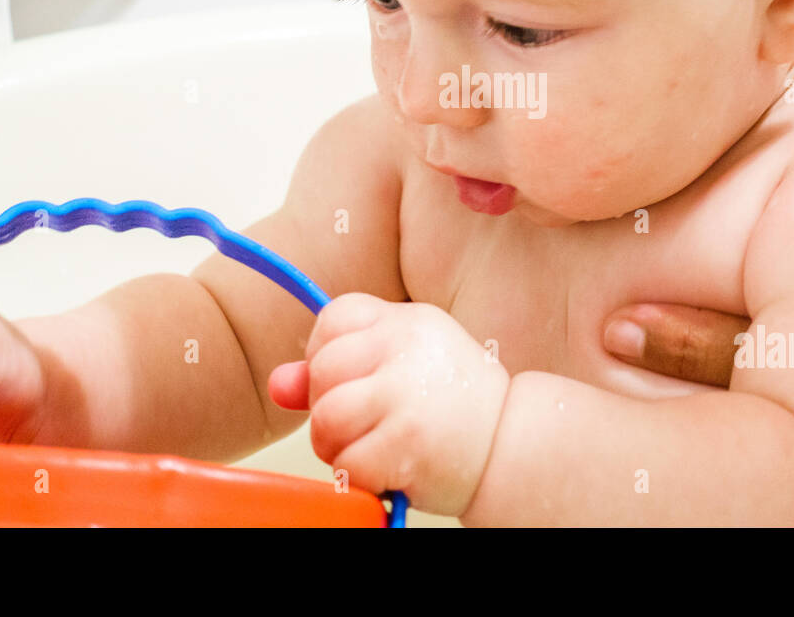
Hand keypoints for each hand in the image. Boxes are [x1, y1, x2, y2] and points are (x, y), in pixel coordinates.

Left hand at [269, 293, 509, 516]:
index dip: (325, 355)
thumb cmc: (455, 409)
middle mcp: (408, 345)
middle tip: (361, 426)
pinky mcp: (408, 440)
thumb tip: (280, 383)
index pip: (333, 318)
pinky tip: (386, 470)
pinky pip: (346, 461)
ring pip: (327, 416)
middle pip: (323, 371)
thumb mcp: (404, 370)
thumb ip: (342, 371)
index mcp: (408, 321)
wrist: (513, 447)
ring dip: (335, 445)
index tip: (350, 381)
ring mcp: (407, 392)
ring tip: (368, 450)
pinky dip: (356, 476)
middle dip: (327, 408)